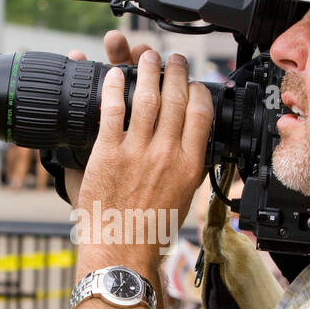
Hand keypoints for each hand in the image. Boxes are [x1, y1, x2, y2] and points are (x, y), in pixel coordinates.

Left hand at [74, 40, 212, 273]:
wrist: (120, 251)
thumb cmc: (150, 232)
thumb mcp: (183, 199)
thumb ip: (187, 170)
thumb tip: (192, 151)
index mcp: (189, 165)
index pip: (202, 113)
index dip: (198, 91)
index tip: (194, 84)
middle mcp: (166, 154)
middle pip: (176, 98)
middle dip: (176, 71)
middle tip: (174, 60)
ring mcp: (136, 151)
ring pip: (146, 96)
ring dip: (147, 70)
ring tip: (147, 57)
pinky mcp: (107, 153)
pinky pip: (112, 110)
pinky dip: (113, 87)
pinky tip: (113, 74)